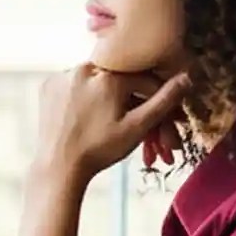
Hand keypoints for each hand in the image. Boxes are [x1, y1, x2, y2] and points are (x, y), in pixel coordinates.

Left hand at [36, 65, 190, 181]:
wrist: (59, 167)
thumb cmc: (99, 150)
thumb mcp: (137, 127)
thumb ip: (164, 101)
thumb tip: (187, 77)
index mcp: (108, 76)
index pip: (144, 80)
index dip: (159, 99)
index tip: (167, 118)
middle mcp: (83, 68)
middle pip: (120, 81)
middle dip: (135, 102)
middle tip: (143, 125)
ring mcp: (62, 76)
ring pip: (98, 83)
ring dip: (112, 99)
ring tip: (115, 123)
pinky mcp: (48, 86)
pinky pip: (77, 85)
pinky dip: (88, 97)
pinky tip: (93, 116)